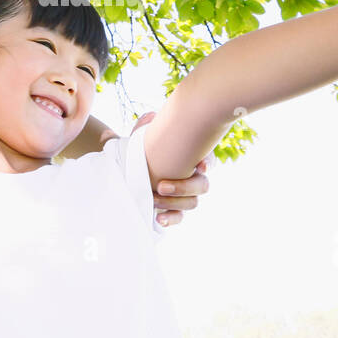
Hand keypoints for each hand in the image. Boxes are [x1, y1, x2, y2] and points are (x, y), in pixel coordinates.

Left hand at [132, 111, 211, 226]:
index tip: (200, 166)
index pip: (208, 160)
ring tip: (153, 198)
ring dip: (173, 202)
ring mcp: (186, 195)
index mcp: (191, 156)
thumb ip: (146, 125)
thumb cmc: (142, 146)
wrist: (129, 164)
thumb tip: (149, 118)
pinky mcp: (175, 209)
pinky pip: (179, 217)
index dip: (207, 163)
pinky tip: (159, 218)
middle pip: (202, 186)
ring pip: (192, 203)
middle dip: (183, 187)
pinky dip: (171, 219)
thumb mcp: (143, 135)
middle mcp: (194, 176)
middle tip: (160, 185)